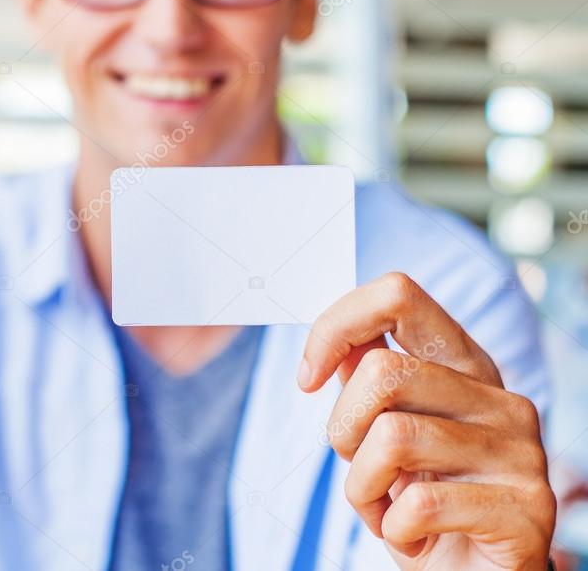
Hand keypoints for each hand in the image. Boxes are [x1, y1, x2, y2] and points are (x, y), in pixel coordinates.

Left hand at [298, 272, 555, 569]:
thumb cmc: (422, 503)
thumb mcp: (384, 435)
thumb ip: (367, 381)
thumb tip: (336, 336)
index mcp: (464, 367)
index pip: (398, 295)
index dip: (335, 327)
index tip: (306, 378)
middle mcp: (500, 399)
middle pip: (381, 371)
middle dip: (342, 429)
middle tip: (358, 467)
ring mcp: (521, 452)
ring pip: (392, 438)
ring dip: (363, 489)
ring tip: (385, 510)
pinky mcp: (526, 509)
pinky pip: (419, 504)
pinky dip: (392, 530)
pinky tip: (413, 538)